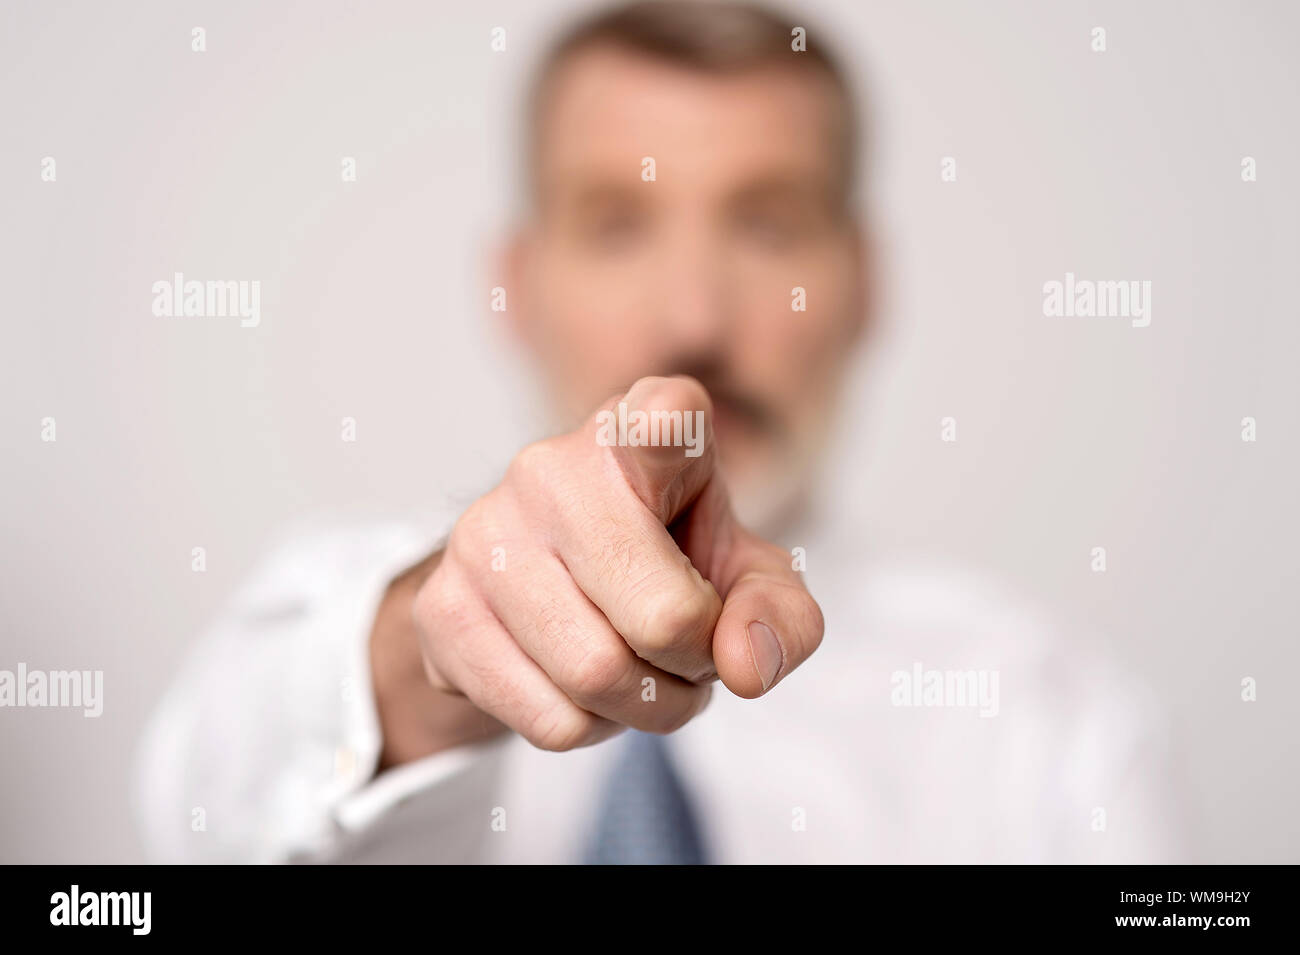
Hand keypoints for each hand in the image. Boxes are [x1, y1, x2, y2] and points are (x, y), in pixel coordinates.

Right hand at [383, 376, 823, 758]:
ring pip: (597, 678)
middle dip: (693, 666)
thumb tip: (746, 665)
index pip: (659, 417)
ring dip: (643, 707)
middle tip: (687, 654)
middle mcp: (551, 468)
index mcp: (637, 435)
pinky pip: (548, 718)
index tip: (670, 420)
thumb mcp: (743, 578)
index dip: (669, 425)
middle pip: (662, 617)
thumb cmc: (660, 563)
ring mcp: (484, 534)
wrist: (542, 587)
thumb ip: (780, 614)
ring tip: (639, 672)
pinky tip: (581, 687)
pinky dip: (587, 728)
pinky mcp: (441, 606)